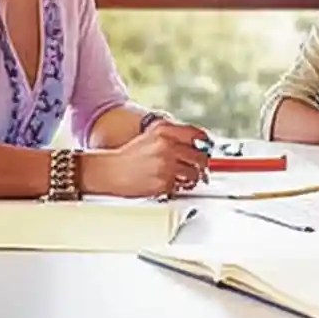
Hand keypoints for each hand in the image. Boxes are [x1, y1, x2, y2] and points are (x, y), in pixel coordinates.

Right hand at [84, 121, 209, 197]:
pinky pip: (182, 186)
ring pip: (195, 173)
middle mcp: (167, 145)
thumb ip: (175, 135)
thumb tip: (200, 143)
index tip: (207, 148)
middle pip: (201, 156)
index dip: (205, 143)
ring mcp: (166, 164)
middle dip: (201, 164)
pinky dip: (179, 187)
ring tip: (183, 178)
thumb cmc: (131, 155)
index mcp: (165, 130)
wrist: (111, 170)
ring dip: (192, 178)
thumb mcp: (152, 135)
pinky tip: (169, 183)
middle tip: (198, 168)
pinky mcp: (164, 182)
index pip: (197, 134)